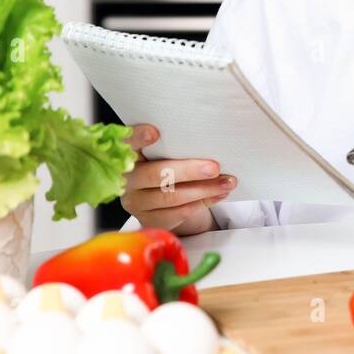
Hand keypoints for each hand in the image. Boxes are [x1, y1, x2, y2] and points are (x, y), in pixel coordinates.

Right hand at [120, 123, 236, 234]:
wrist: (159, 198)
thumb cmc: (166, 165)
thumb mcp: (164, 153)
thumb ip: (174, 145)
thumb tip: (209, 138)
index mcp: (128, 155)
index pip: (126, 143)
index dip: (136, 138)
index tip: (154, 132)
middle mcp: (127, 179)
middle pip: (156, 175)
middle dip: (189, 171)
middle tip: (215, 167)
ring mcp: (135, 202)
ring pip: (171, 197)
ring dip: (204, 190)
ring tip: (227, 182)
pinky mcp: (148, 220)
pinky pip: (177, 214)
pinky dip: (202, 204)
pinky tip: (218, 195)